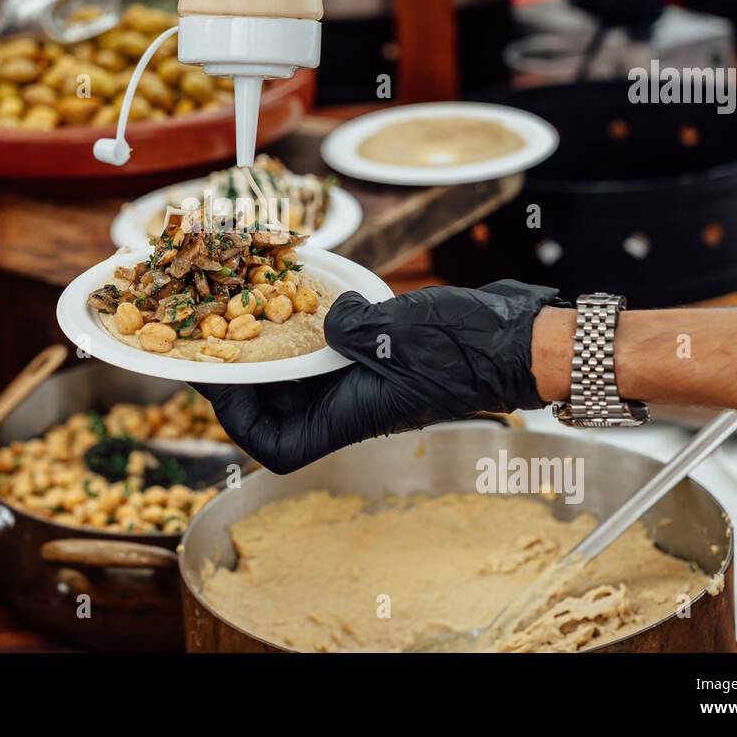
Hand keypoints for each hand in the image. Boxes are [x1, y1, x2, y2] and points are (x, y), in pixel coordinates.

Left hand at [195, 281, 558, 472]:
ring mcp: (364, 379)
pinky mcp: (377, 352)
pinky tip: (301, 289)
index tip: (220, 382)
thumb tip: (330, 317)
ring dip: (272, 345)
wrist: (519, 335)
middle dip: (244, 374)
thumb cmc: (465, 346)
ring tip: (248, 304)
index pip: (277, 447)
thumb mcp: (393, 333)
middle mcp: (350, 403)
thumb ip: (345, 327)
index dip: (240, 422)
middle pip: (278, 406)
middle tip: (217, 331)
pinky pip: (328, 345)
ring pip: (300, 373)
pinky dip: (308, 322)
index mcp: (350, 417)